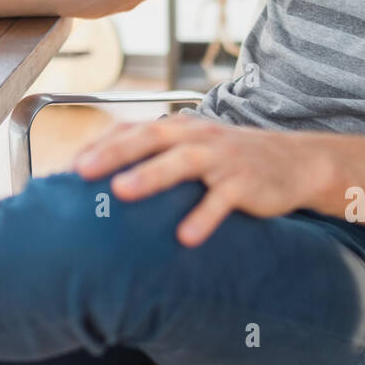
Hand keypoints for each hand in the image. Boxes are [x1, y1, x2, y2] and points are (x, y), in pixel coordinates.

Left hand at [73, 115, 336, 246]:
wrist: (296, 162)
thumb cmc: (232, 159)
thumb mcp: (195, 149)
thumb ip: (158, 158)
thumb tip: (110, 181)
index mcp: (180, 127)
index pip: (133, 129)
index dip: (101, 145)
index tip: (68, 165)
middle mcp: (197, 136)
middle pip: (150, 138)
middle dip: (113, 153)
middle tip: (81, 171)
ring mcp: (222, 157)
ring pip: (182, 161)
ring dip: (150, 175)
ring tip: (122, 191)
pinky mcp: (245, 182)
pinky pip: (222, 199)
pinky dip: (204, 216)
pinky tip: (185, 237)